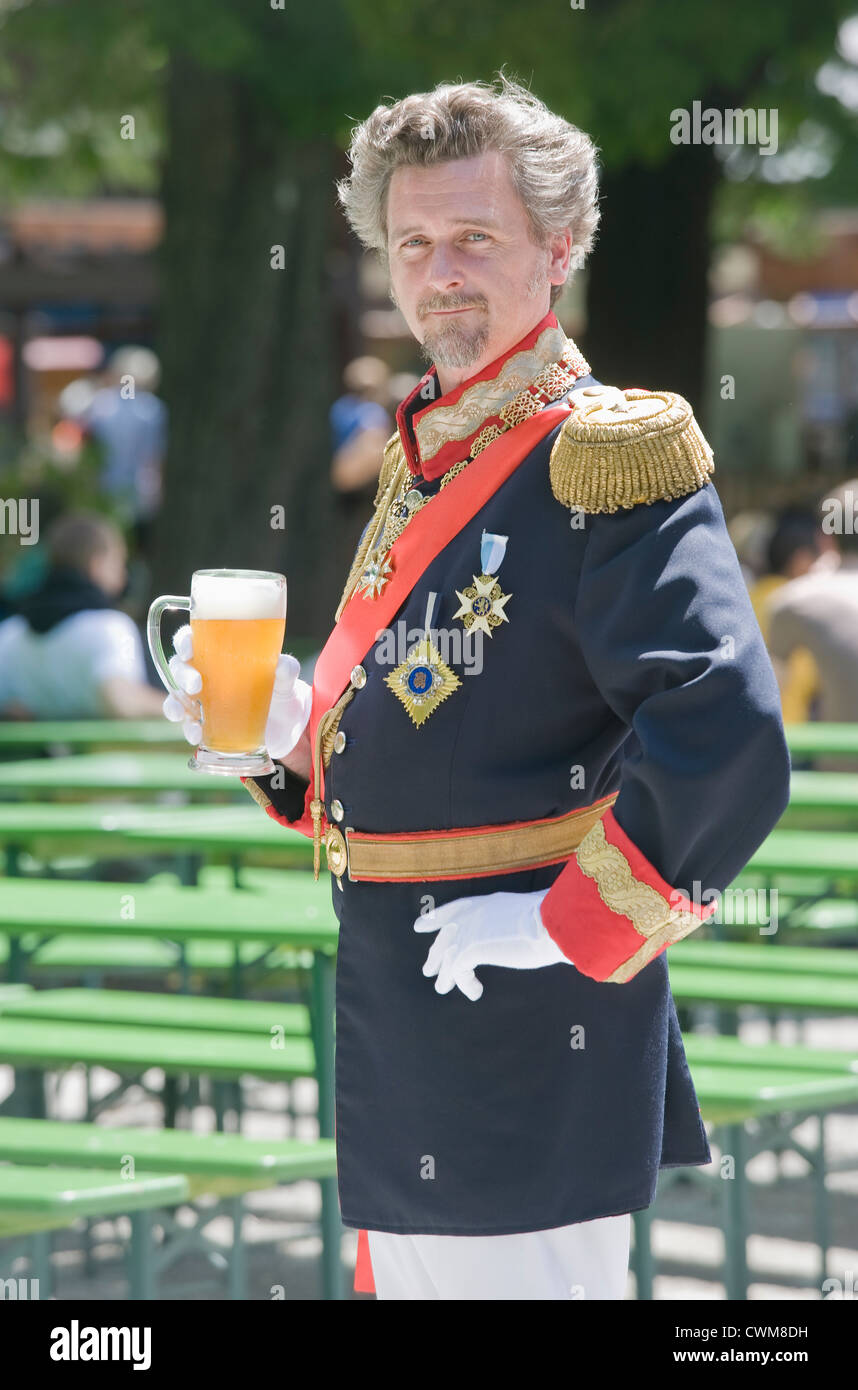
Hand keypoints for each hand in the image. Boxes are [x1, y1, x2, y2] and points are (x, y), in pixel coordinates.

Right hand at [161, 624, 311, 757]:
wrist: (286, 725)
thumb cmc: (280, 689)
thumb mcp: (286, 678)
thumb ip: (286, 670)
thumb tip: (282, 665)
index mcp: (219, 652)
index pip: (192, 639)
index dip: (183, 641)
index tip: (187, 649)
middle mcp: (205, 673)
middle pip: (179, 667)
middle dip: (182, 674)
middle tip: (196, 684)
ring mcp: (203, 699)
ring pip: (177, 696)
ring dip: (174, 704)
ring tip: (184, 714)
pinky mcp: (205, 722)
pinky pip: (188, 723)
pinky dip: (187, 728)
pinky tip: (196, 733)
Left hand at [414, 889, 570, 1000]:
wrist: (552, 924)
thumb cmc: (555, 919)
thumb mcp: (535, 911)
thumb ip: (524, 918)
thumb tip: (539, 919)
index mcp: (488, 902)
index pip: (455, 908)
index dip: (436, 917)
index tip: (420, 925)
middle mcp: (473, 914)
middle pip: (446, 935)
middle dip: (436, 953)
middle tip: (427, 968)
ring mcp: (469, 930)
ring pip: (447, 955)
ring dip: (444, 974)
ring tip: (441, 987)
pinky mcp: (469, 949)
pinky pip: (458, 972)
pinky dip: (466, 984)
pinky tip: (475, 993)